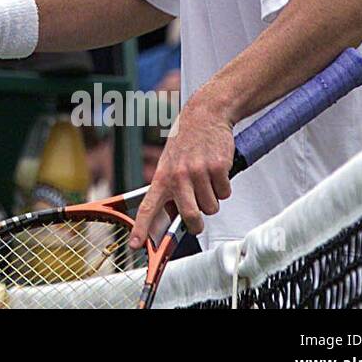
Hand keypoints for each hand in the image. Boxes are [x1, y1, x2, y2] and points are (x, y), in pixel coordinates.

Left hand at [128, 96, 234, 247]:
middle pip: (191, 217)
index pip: (148, 208)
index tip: (136, 246)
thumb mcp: (170, 164)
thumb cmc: (186, 142)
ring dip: (213, 198)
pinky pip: (225, 193)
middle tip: (199, 218)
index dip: (141, 229)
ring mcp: (199, 172)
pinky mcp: (218, 168)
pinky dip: (224, 186)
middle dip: (197, 223)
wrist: (205, 115)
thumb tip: (171, 218)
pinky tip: (217, 170)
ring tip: (206, 178)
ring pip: (212, 207)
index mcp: (162, 177)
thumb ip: (170, 190)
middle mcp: (178, 176)